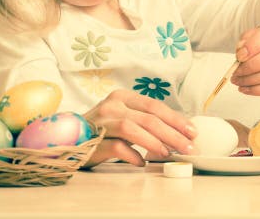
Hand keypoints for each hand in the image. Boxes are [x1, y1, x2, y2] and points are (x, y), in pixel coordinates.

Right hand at [82, 89, 196, 167]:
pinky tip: (141, 162)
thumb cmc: (101, 129)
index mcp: (122, 96)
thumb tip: (177, 133)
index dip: (176, 119)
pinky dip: (132, 154)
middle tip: (189, 147)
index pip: (155, 106)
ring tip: (168, 153)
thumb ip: (144, 121)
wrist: (66, 138)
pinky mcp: (93, 140)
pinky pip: (117, 147)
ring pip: (134, 129)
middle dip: (173, 134)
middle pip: (149, 118)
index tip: (192, 132)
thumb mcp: (123, 117)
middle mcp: (112, 105)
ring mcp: (101, 122)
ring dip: (155, 142)